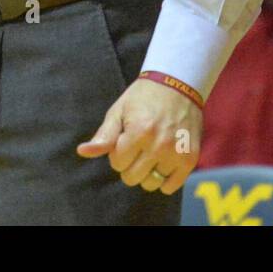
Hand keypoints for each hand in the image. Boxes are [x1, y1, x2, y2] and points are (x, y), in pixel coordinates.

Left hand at [77, 77, 201, 193]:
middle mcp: (159, 145)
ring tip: (150, 153)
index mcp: (138, 131)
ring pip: (151, 184)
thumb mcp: (119, 110)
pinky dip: (164, 180)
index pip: (117, 164)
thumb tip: (82, 152)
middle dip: (129, 165)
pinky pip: (171, 186)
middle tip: (136, 147)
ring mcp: (177, 153)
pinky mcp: (190, 159)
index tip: (124, 140)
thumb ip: (104, 135)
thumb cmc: (143, 97)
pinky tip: (162, 162)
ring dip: (147, 173)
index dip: (117, 153)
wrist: (177, 84)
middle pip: (132, 177)